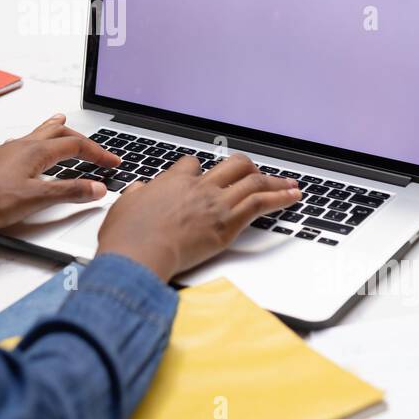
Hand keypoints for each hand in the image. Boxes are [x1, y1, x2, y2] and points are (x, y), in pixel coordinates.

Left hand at [0, 114, 119, 241]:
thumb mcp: (36, 198)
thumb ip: (68, 191)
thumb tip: (97, 187)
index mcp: (36, 151)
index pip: (76, 146)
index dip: (98, 154)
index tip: (113, 163)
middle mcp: (24, 145)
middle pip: (60, 133)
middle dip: (82, 140)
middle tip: (97, 150)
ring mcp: (10, 150)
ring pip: (41, 134)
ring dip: (59, 131)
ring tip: (65, 124)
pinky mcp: (0, 159)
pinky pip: (27, 142)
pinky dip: (40, 140)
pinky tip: (33, 147)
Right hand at [97, 154, 300, 281]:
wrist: (137, 254)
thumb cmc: (127, 237)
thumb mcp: (124, 207)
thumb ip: (136, 195)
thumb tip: (140, 190)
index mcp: (172, 182)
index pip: (194, 164)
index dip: (201, 170)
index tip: (206, 177)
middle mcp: (197, 188)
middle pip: (232, 165)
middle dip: (248, 169)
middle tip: (257, 175)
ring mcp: (214, 204)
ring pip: (253, 181)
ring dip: (275, 182)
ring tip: (291, 185)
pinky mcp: (227, 224)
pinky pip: (260, 203)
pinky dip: (280, 198)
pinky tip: (293, 197)